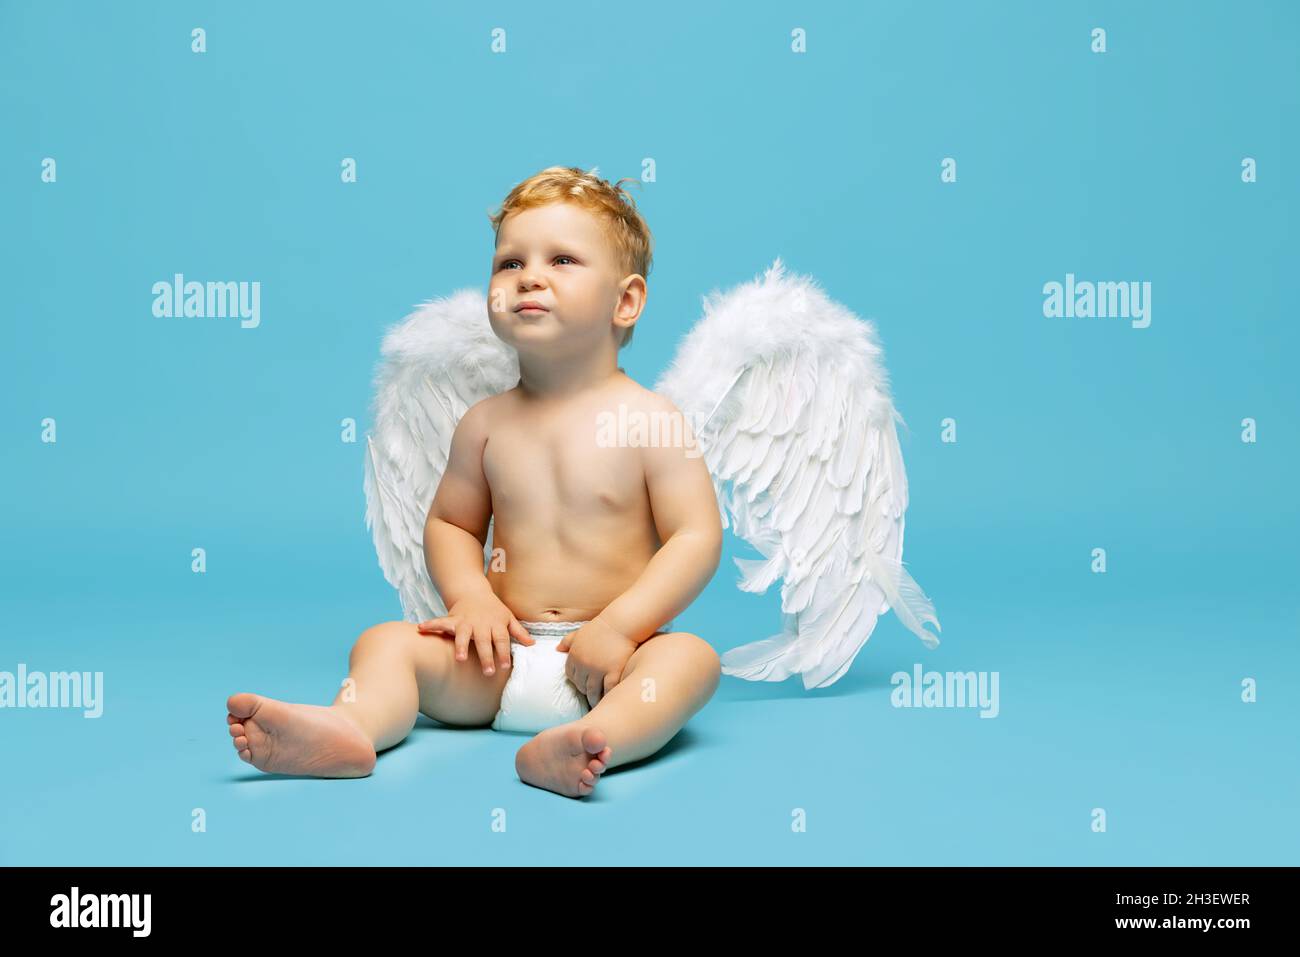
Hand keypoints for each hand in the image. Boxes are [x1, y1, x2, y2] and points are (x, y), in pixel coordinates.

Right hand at [416, 592, 533, 675]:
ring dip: (461, 646)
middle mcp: (480, 624)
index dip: (503, 652)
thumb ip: (518, 632)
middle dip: (486, 656)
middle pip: (484, 641)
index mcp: (496, 624)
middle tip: (488, 672)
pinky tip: (420, 629)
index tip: (505, 666)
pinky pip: (440, 622)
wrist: (473, 592)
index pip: (501, 640)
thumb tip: (532, 644)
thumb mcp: (508, 617)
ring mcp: (465, 622)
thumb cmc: (493, 609)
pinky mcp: (452, 620)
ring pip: (463, 635)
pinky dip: (430, 625)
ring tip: (460, 658)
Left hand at [556, 617, 638, 707]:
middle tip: (590, 698)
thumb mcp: (580, 632)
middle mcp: (584, 664)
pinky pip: (608, 689)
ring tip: (598, 705)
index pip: (570, 675)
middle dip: (585, 691)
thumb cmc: (601, 627)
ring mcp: (598, 669)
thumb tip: (557, 649)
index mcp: (574, 655)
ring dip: (594, 699)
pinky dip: (608, 696)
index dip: (576, 681)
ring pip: (593, 691)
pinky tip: (610, 699)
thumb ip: (567, 641)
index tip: (582, 685)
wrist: (621, 623)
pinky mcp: (614, 672)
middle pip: (581, 685)